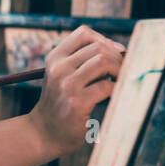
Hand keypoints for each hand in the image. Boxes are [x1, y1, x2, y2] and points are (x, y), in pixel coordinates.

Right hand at [27, 25, 125, 154]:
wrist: (43, 132)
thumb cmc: (60, 103)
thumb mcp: (62, 76)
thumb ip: (82, 62)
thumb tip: (122, 50)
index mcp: (55, 58)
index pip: (84, 33)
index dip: (105, 40)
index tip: (114, 54)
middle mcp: (58, 68)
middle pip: (99, 47)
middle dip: (117, 58)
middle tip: (122, 73)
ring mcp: (66, 85)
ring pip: (104, 62)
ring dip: (119, 71)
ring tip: (119, 82)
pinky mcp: (76, 103)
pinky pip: (106, 87)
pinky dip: (116, 90)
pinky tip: (114, 96)